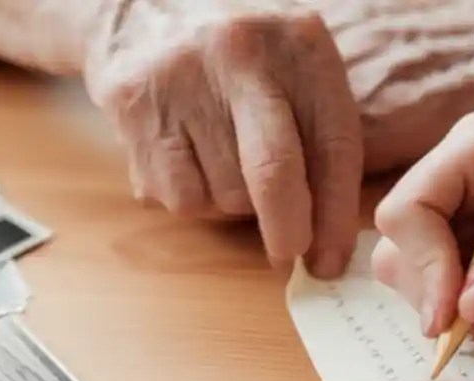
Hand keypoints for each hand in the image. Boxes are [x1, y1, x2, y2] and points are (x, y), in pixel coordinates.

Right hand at [82, 0, 362, 276]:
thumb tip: (327, 243)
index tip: (331, 260)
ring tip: (221, 161)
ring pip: (225, 195)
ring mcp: (182, 78)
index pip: (333, 144)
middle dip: (287, 232)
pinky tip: (187, 160)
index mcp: (299, 42)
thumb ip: (319, 137)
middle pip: (273, 173)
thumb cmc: (236, 56)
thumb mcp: (293, 69)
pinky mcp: (136, 106)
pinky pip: (180, 196)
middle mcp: (241, 53)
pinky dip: (193, 199)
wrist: (140, 5)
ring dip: (233, 204)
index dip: (337, 215)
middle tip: (287, 255)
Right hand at [373, 112, 473, 340]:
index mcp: (470, 152)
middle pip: (401, 255)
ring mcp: (469, 230)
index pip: (405, 211)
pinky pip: (463, 311)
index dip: (422, 264)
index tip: (453, 312)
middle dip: (444, 296)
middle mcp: (458, 188)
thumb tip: (467, 308)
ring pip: (426, 291)